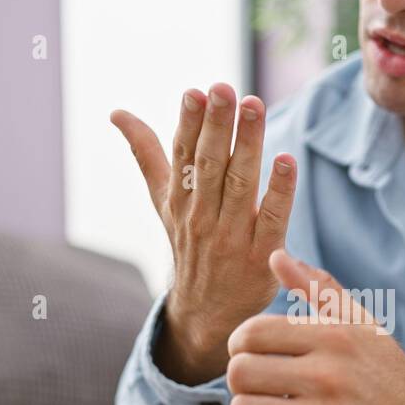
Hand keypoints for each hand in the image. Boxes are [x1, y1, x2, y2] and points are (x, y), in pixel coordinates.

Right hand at [110, 84, 296, 383]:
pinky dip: (279, 190)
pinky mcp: (262, 257)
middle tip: (225, 88)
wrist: (207, 315)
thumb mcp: (164, 203)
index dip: (189, 124)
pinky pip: (272, 219)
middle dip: (217, 125)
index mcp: (180, 201)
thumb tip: (117, 112)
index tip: (195, 92)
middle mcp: (202, 217)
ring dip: (248, 145)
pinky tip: (287, 160)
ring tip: (254, 106)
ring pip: (239, 185)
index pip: (183, 156)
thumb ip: (148, 155)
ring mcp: (232, 238)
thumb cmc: (191, 246)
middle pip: (210, 165)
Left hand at [226, 249, 404, 404]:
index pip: (252, 333)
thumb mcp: (362, 326)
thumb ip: (319, 288)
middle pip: (239, 372)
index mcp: (336, 338)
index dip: (241, 344)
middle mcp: (328, 377)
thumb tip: (277, 255)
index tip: (252, 354)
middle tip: (259, 384)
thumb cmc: (387, 376)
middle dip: (242, 378)